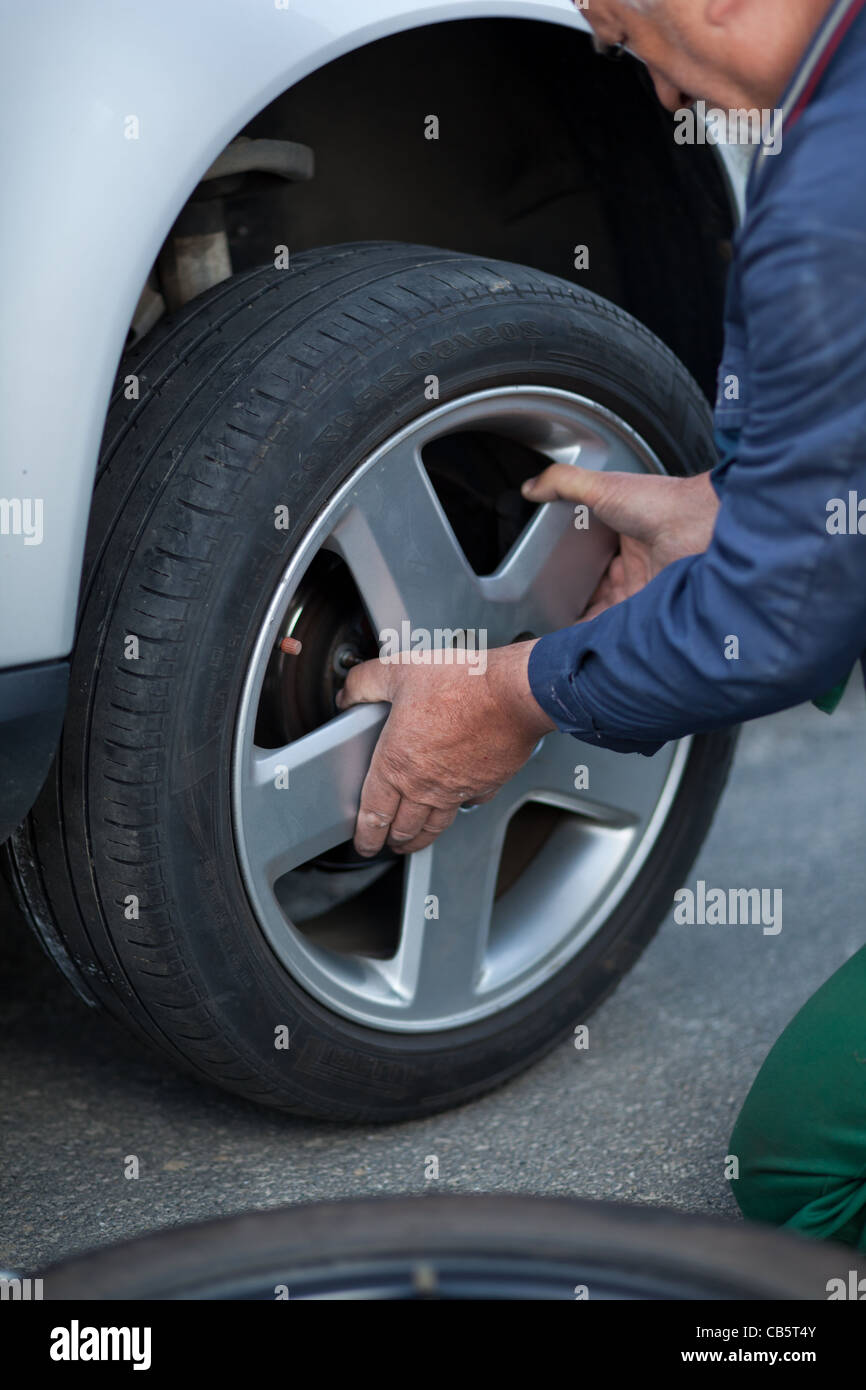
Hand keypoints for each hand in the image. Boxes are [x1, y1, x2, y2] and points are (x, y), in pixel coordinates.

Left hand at [335, 642, 555, 856]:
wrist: (514, 694)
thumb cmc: (462, 684)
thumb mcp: (398, 671)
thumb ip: (365, 683)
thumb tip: (348, 694)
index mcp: (397, 763)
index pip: (374, 812)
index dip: (365, 833)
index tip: (363, 842)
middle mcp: (426, 784)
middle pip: (404, 826)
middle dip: (392, 840)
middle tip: (385, 844)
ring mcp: (457, 788)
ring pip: (435, 824)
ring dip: (421, 837)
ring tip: (414, 841)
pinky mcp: (487, 784)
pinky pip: (469, 805)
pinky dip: (460, 809)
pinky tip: (458, 804)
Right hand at [522, 465, 718, 619]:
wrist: (697, 527)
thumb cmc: (660, 502)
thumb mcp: (602, 486)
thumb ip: (563, 482)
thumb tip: (531, 486)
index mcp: (621, 530)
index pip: (590, 551)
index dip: (571, 562)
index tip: (549, 573)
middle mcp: (633, 559)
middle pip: (597, 584)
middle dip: (576, 597)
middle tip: (549, 607)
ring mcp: (640, 584)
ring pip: (605, 607)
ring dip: (584, 618)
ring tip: (556, 629)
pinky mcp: (646, 606)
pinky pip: (616, 625)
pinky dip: (597, 634)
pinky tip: (577, 640)